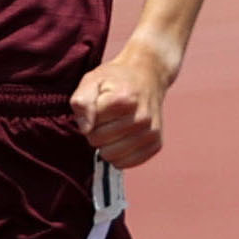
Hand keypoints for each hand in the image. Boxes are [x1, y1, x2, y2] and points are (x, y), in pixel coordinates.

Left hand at [72, 38, 172, 167]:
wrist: (148, 75)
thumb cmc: (116, 79)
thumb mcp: (92, 80)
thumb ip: (82, 101)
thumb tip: (86, 129)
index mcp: (123, 100)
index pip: (90, 128)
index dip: (90, 118)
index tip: (99, 107)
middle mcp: (141, 118)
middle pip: (100, 143)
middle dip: (96, 132)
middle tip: (106, 118)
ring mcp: (151, 132)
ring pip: (112, 156)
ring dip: (107, 145)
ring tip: (114, 128)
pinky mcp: (156, 143)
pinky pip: (127, 163)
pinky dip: (120, 155)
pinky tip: (122, 139)